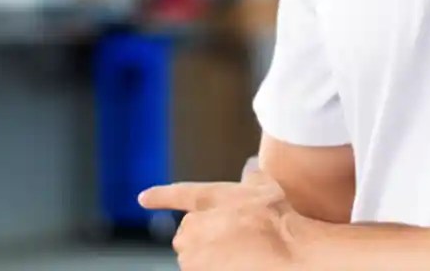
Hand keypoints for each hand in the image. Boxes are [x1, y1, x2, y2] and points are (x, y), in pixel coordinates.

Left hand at [138, 170, 310, 270]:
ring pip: (194, 259)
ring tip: (237, 257)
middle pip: (188, 236)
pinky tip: (235, 266)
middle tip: (233, 242)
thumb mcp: (266, 188)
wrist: (286, 250)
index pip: (180, 195)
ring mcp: (192, 255)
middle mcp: (193, 226)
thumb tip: (251, 168)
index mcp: (209, 200)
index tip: (143, 198)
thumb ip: (253, 177)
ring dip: (208, 259)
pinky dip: (212, 269)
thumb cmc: (279, 220)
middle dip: (204, 239)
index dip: (161, 196)